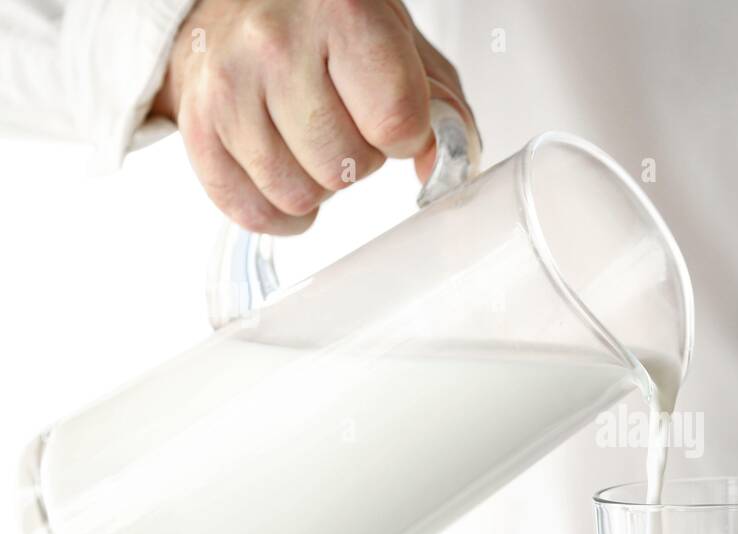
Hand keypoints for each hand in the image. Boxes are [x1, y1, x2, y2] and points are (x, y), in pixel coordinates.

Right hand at [151, 0, 475, 233]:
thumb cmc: (326, 22)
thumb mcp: (398, 41)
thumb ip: (439, 106)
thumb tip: (442, 171)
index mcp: (339, 10)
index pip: (394, 121)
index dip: (405, 135)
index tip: (391, 115)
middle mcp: (273, 42)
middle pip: (344, 166)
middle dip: (358, 158)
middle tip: (342, 119)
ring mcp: (227, 85)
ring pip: (298, 196)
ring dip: (317, 183)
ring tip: (308, 135)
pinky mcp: (196, 124)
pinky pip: (250, 212)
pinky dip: (278, 212)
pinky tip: (285, 171)